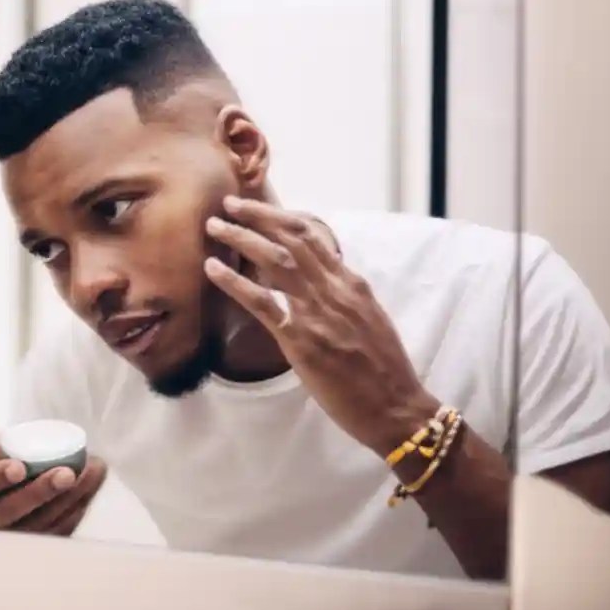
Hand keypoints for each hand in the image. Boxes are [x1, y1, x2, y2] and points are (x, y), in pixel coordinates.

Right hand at [0, 440, 106, 535]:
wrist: (15, 492)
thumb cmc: (5, 464)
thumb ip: (2, 444)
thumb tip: (21, 439)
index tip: (20, 468)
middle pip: (7, 510)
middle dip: (38, 492)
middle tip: (66, 474)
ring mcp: (9, 537)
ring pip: (36, 524)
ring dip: (65, 499)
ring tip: (88, 474)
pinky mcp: (34, 546)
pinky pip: (55, 532)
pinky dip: (75, 509)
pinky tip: (89, 487)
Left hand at [204, 196, 438, 456]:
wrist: (397, 408)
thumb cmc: (383, 370)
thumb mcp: (368, 319)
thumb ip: (344, 296)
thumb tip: (321, 279)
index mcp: (351, 284)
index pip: (313, 236)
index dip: (281, 217)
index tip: (258, 206)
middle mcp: (335, 290)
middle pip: (291, 238)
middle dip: (257, 215)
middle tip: (229, 202)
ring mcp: (318, 313)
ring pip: (275, 260)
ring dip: (241, 237)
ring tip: (215, 226)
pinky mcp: (302, 341)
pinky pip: (262, 303)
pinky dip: (234, 281)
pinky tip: (213, 268)